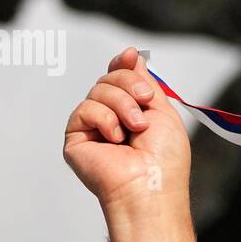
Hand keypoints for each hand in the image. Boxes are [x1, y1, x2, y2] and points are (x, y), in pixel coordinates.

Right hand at [64, 48, 198, 241]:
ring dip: (122, 104)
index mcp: (134, 113)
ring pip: (98, 90)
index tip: (130, 55)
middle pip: (109, 79)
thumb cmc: (164, 160)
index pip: (121, 80)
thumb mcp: (163, 112)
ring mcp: (93, 129)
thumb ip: (145, 83)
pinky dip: (104, 119)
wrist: (150, 186)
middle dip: (130, 85)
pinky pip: (84, 109)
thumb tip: (132, 57)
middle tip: (145, 102)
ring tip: (135, 128)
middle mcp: (113, 119)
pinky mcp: (76, 139)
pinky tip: (115, 138)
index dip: (123, 65)